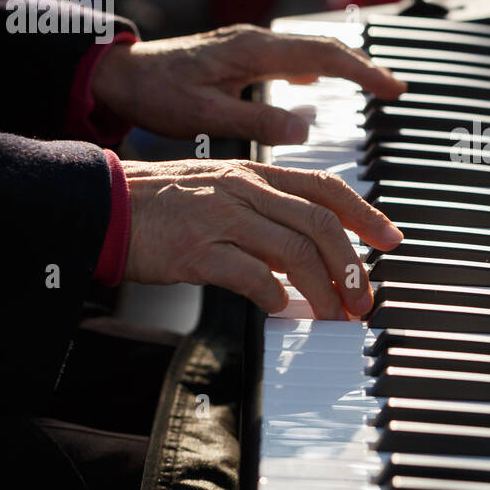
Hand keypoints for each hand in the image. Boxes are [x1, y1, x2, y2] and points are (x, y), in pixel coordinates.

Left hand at [91, 26, 406, 143]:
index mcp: (252, 51)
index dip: (362, 72)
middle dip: (365, 66)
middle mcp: (256, 40)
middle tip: (397, 89)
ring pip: (311, 49)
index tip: (391, 89)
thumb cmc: (154, 94)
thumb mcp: (201, 116)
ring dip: (346, 65)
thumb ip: (253, 121)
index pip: (323, 55)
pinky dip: (320, 68)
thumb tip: (305, 126)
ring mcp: (250, 45)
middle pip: (325, 47)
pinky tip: (324, 83)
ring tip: (374, 85)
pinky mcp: (242, 54)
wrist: (119, 75)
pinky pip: (293, 56)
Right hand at [122, 159, 402, 316]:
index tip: (390, 240)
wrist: (99, 202)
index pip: (326, 188)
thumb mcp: (219, 193)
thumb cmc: (159, 204)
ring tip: (334, 315)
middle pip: (320, 223)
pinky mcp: (197, 248)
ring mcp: (221, 216)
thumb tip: (304, 252)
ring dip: (323, 289)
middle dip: (351, 266)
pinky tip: (281, 310)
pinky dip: (275, 296)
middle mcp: (245, 189)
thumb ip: (262, 213)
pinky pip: (251, 274)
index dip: (364, 214)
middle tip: (363, 299)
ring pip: (295, 251)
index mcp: (255, 174)